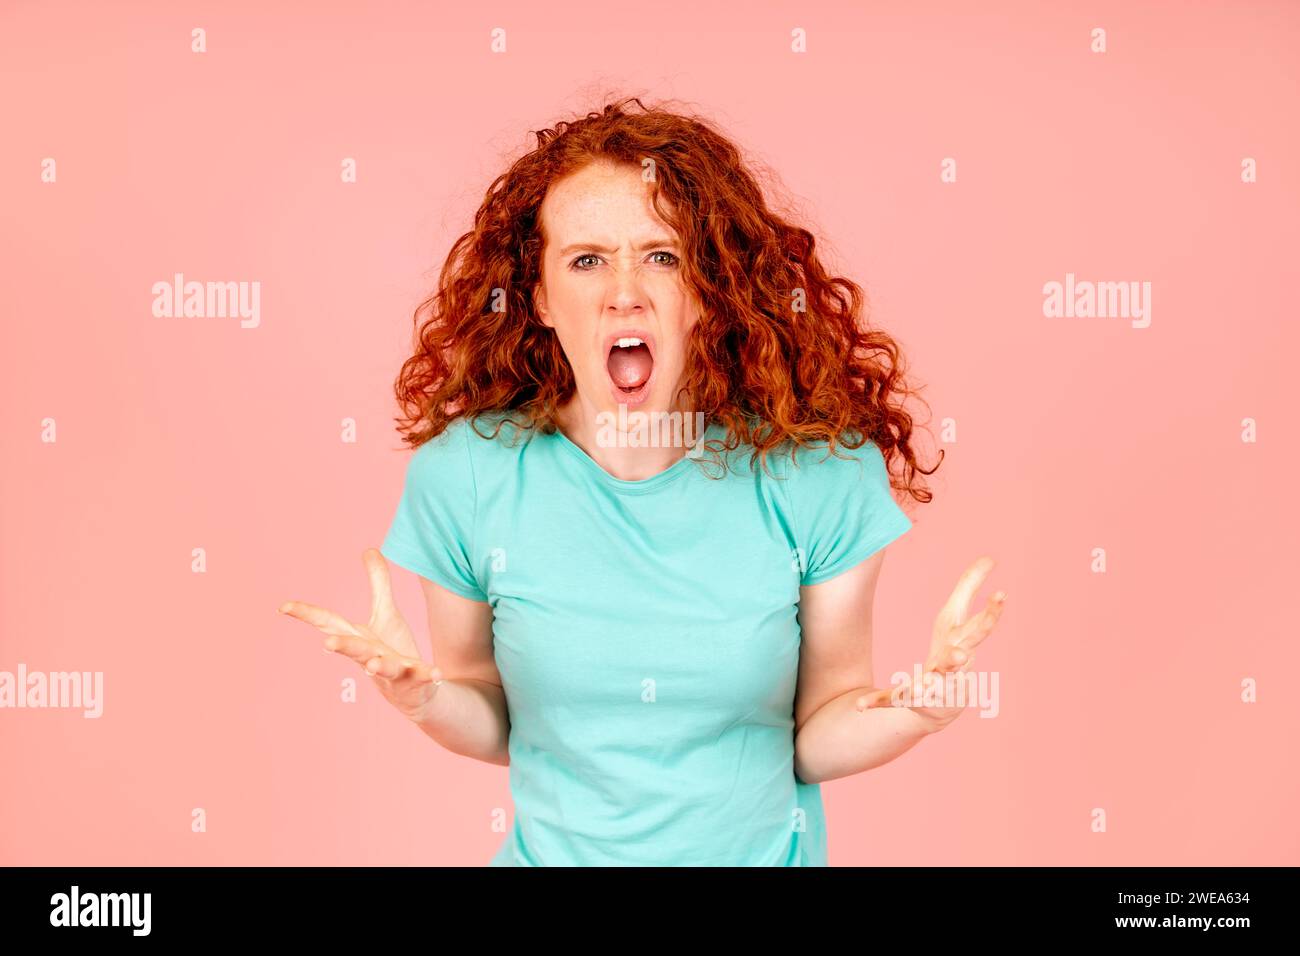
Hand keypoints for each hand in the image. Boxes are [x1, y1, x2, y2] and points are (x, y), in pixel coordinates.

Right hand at [279, 548, 442, 722]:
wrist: (416, 693)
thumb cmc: (392, 650)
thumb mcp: (386, 613)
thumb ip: (378, 583)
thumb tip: (369, 549)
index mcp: (360, 638)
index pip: (330, 623)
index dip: (307, 614)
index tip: (283, 606)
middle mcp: (371, 655)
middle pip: (354, 649)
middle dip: (342, 646)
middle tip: (327, 643)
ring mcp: (392, 672)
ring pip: (383, 668)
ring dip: (377, 665)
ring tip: (373, 664)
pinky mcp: (415, 682)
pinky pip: (421, 678)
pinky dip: (427, 676)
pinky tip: (435, 673)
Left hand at [855, 555, 1005, 732]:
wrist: (944, 706)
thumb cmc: (952, 650)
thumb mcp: (956, 616)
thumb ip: (969, 587)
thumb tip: (990, 557)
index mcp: (961, 646)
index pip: (979, 628)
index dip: (991, 612)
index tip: (1001, 594)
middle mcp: (951, 670)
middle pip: (957, 663)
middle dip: (958, 659)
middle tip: (961, 655)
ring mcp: (931, 688)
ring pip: (927, 687)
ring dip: (923, 687)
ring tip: (916, 687)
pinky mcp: (909, 700)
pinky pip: (891, 700)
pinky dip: (876, 701)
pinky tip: (861, 705)